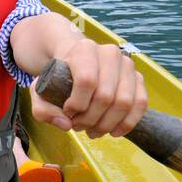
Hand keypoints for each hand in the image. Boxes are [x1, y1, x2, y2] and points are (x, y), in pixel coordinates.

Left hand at [29, 39, 146, 138]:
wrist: (77, 64)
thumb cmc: (59, 78)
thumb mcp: (40, 91)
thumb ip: (42, 109)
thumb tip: (66, 124)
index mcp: (84, 49)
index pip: (87, 80)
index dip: (77, 104)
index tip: (68, 112)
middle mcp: (109, 53)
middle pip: (105, 96)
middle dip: (90, 119)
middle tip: (78, 126)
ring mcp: (127, 65)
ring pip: (124, 102)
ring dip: (107, 124)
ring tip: (93, 131)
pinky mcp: (138, 78)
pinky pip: (140, 104)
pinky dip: (127, 123)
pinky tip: (113, 132)